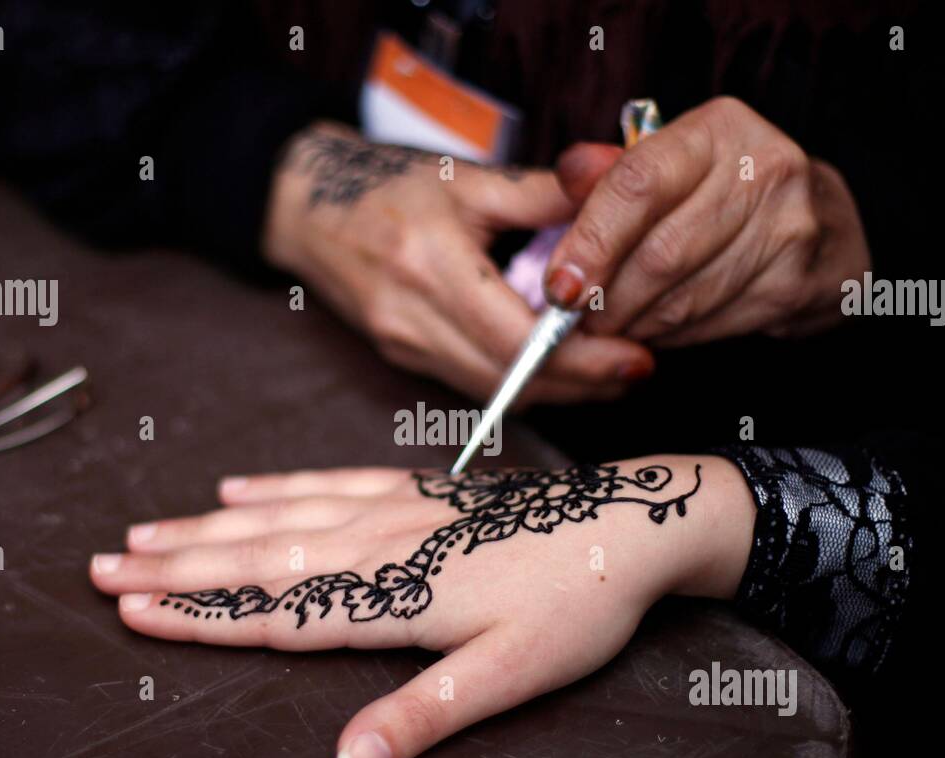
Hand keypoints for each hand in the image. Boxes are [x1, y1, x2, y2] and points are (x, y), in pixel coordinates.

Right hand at [90, 456, 754, 757]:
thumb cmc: (576, 606)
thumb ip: (423, 718)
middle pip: (258, 559)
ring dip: (206, 527)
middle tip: (102, 569)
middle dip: (177, 568)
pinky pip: (328, 482)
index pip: (277, 614)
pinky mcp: (415, 489)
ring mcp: (394, 509)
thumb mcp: (509, 678)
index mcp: (395, 598)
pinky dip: (276, 486)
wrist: (631, 525)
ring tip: (144, 533)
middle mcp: (380, 546)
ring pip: (280, 517)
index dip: (202, 616)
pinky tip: (238, 488)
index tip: (133, 613)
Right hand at [261, 122, 655, 403]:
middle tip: (637, 369)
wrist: (307, 207)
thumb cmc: (391, 184)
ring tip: (610, 372)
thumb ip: (544, 191)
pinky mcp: (402, 357)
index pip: (517, 340)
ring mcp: (403, 345)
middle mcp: (412, 318)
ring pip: (495, 394)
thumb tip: (617, 188)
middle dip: (581, 385)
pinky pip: (474, 385)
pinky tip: (557, 368)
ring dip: (556, 391)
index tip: (635, 356)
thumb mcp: (468, 176)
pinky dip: (521, 384)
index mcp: (430, 266)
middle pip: (510, 381)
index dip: (580, 359)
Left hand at [544, 96, 869, 346]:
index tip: (560, 287)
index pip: (639, 184)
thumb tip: (570, 173)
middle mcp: (765, 167)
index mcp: (719, 128)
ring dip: (635, 323)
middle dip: (608, 298)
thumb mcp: (670, 163)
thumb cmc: (725, 192)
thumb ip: (613, 172)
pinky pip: (712, 325)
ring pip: (684, 298)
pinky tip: (658, 330)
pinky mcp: (799, 283)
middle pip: (660, 253)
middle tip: (578, 320)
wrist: (826, 224)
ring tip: (614, 324)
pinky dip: (672, 337)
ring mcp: (791, 227)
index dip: (591, 242)